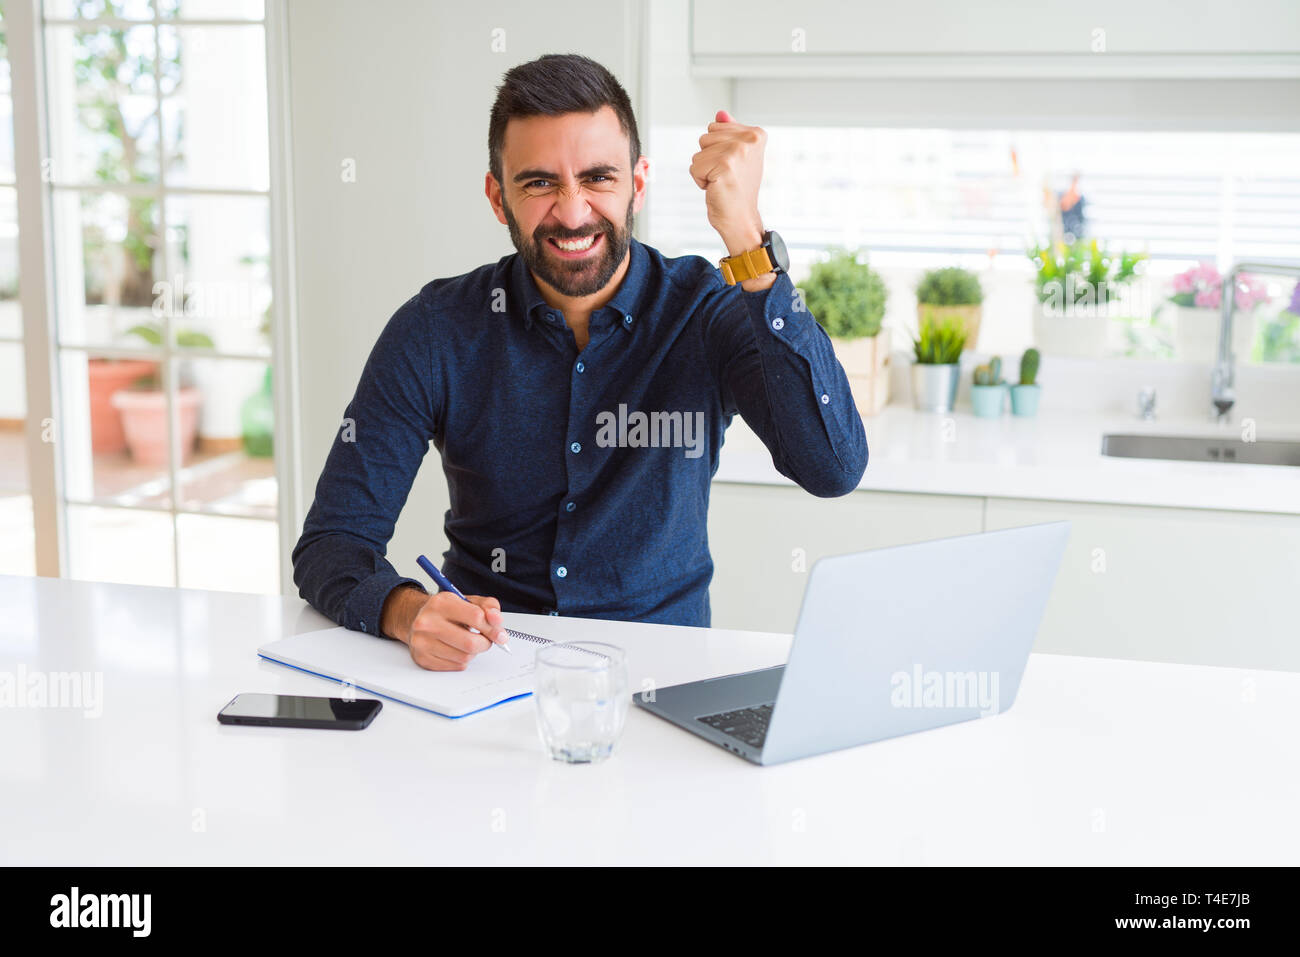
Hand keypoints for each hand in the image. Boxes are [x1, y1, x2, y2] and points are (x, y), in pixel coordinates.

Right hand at [386, 588, 506, 670]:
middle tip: (485, 640)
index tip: (499, 632)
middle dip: (485, 643)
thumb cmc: (446, 611)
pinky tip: (456, 649)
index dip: (493, 627)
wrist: (416, 619)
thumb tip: (497, 620)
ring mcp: (422, 642)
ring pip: (464, 657)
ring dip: (473, 652)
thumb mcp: (468, 601)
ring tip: (467, 642)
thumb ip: (488, 607)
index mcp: (440, 603)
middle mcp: (427, 622)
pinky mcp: (422, 658)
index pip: (476, 617)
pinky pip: (456, 666)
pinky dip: (462, 660)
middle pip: (471, 642)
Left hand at [689, 109, 766, 254]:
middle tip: (726, 175)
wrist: (741, 218)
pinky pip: (695, 167)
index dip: (717, 149)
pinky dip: (700, 180)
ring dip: (704, 170)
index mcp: (756, 134)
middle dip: (709, 158)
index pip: (715, 127)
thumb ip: (728, 132)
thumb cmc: (737, 190)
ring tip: (722, 182)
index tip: (733, 165)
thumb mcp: (736, 156)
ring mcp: (738, 151)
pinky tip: (716, 188)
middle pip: (705, 137)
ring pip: (698, 153)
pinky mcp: (725, 165)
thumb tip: (720, 114)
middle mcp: (750, 140)